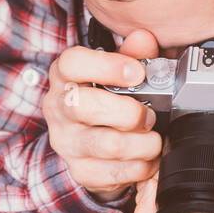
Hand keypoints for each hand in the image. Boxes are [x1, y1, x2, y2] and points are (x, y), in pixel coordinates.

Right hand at [43, 30, 163, 200]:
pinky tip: (147, 160)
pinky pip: (113, 173)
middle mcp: (59, 108)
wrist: (91, 144)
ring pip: (106, 144)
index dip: (106, 66)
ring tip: (154, 141)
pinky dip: (139, 168)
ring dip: (141, 144)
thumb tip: (144, 39)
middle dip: (129, 113)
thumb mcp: (118, 72)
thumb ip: (133, 54)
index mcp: (65, 76)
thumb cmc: (106, 99)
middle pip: (85, 107)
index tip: (137, 73)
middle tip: (150, 116)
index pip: (72, 63)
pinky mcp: (80, 170)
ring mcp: (66, 142)